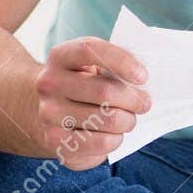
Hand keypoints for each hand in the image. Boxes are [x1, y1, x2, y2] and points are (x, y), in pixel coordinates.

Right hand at [33, 37, 151, 169]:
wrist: (48, 110)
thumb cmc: (84, 84)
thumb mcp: (93, 66)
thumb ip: (114, 65)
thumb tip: (142, 79)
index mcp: (60, 56)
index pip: (89, 50)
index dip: (121, 61)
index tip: (143, 76)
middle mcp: (49, 83)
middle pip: (105, 91)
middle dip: (135, 100)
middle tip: (144, 103)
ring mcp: (48, 113)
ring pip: (108, 119)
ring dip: (128, 121)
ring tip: (127, 119)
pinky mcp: (54, 141)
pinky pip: (102, 142)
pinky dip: (116, 139)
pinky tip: (112, 134)